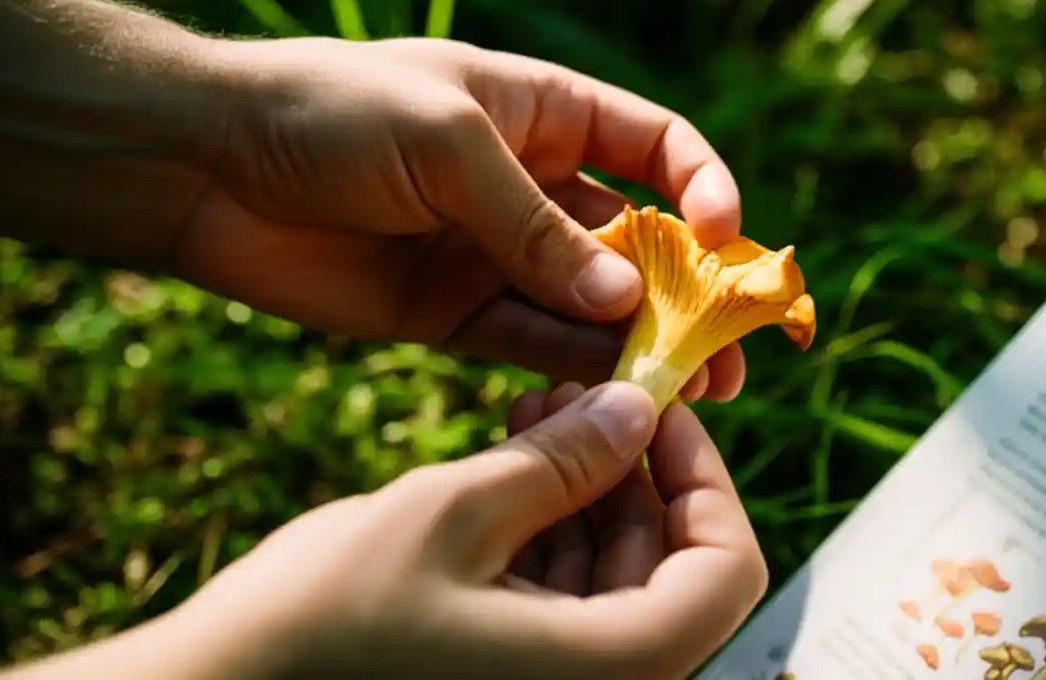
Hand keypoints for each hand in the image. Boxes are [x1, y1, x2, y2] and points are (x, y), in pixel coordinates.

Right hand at [57, 383, 762, 678]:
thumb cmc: (317, 628)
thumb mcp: (449, 516)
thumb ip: (561, 462)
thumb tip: (636, 409)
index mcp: (613, 672)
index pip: (728, 567)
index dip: (705, 474)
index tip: (656, 405)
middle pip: (669, 568)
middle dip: (632, 469)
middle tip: (584, 393)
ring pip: (611, 579)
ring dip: (583, 491)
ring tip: (534, 411)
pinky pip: (557, 602)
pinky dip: (543, 531)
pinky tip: (504, 464)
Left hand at [176, 37, 745, 397]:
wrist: (205, 168)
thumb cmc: (327, 114)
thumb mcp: (448, 146)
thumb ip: (537, 226)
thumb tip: (625, 298)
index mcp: (542, 113)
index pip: (656, 147)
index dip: (703, 188)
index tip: (725, 238)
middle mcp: (531, 185)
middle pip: (638, 240)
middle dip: (688, 293)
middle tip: (728, 354)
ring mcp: (495, 254)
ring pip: (591, 304)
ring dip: (639, 345)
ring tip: (687, 390)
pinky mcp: (454, 315)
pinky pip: (531, 344)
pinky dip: (571, 370)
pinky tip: (609, 396)